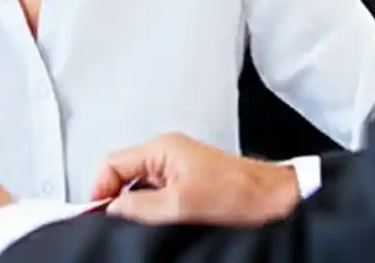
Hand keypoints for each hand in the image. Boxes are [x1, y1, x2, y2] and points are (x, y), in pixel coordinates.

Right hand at [90, 132, 299, 225]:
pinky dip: (154, 211)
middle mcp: (168, 154)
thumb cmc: (241, 193)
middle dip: (117, 201)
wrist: (276, 200)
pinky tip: (163, 225)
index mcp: (162, 149)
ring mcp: (179, 169)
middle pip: (123, 175)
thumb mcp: (181, 203)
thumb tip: (112, 209)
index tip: (97, 215)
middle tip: (119, 225)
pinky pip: (158, 196)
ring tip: (146, 226)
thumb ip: (140, 205)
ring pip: (140, 188)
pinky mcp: (189, 184)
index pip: (111, 164)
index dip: (99, 190)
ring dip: (137, 208)